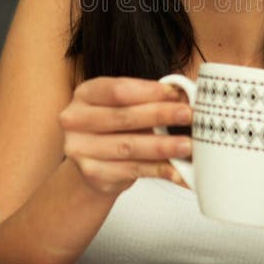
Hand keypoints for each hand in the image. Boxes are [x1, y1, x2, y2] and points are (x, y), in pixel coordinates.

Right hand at [59, 77, 191, 197]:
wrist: (92, 164)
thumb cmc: (113, 127)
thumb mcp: (124, 106)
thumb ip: (147, 99)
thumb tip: (183, 95)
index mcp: (85, 94)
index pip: (117, 89)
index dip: (148, 91)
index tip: (175, 93)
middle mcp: (75, 119)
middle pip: (123, 117)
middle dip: (160, 115)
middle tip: (187, 115)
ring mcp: (80, 148)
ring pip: (128, 146)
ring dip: (162, 146)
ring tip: (186, 145)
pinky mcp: (92, 173)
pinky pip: (131, 170)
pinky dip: (157, 170)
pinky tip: (176, 171)